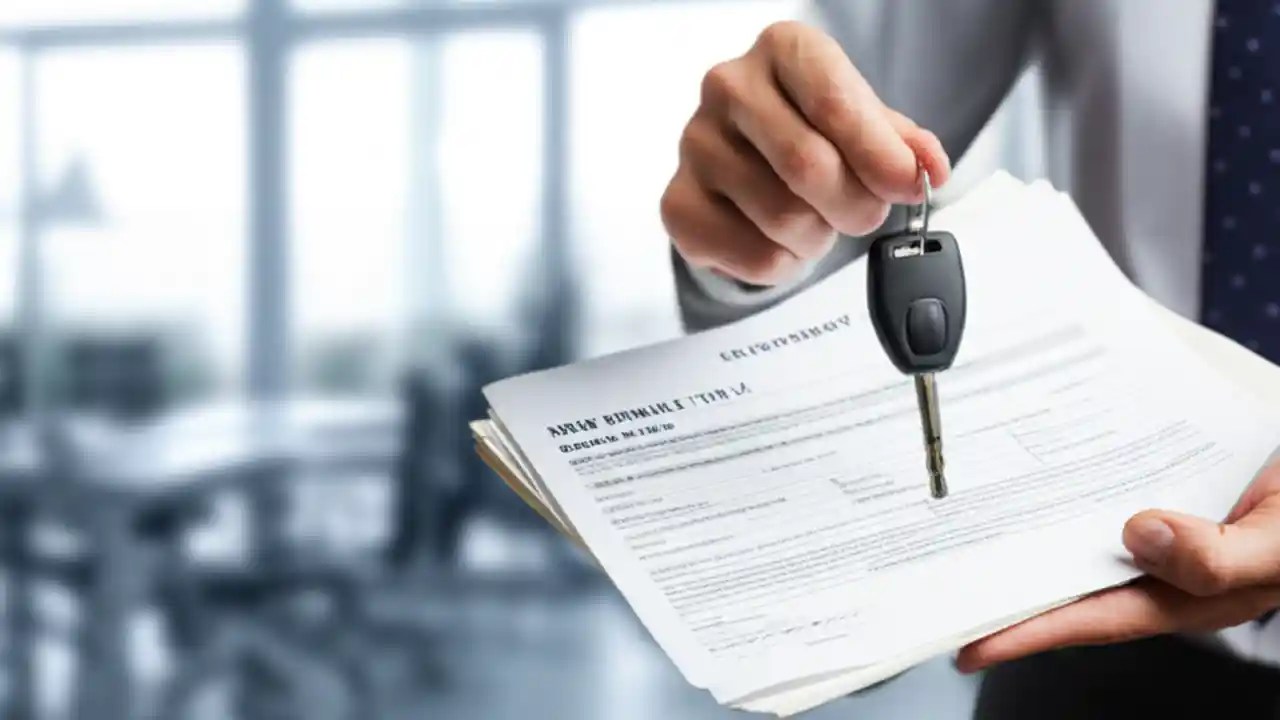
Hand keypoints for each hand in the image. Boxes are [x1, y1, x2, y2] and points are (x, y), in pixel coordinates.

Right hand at [660, 21, 950, 286]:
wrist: (741, 166)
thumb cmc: (808, 133)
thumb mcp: (863, 122)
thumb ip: (900, 144)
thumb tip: (928, 168)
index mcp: (782, 50)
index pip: (835, 103)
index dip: (879, 155)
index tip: (908, 186)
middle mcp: (728, 87)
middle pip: (808, 166)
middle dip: (855, 205)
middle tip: (865, 213)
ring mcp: (694, 146)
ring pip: (783, 218)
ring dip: (818, 236)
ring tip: (815, 221)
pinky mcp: (678, 205)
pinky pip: (754, 255)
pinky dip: (784, 263)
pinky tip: (779, 240)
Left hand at [956, 462, 1279, 672]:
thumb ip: (1221, 555)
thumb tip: (1139, 535)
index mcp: (1190, 593)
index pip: (1092, 618)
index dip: (1029, 633)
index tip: (968, 643)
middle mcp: (1164, 566)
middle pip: (1070, 583)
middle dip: (1005, 589)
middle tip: (936, 584)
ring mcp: (1159, 527)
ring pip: (1078, 537)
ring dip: (1026, 535)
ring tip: (961, 534)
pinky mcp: (1158, 488)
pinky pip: (1100, 489)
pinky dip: (1065, 484)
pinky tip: (1032, 474)